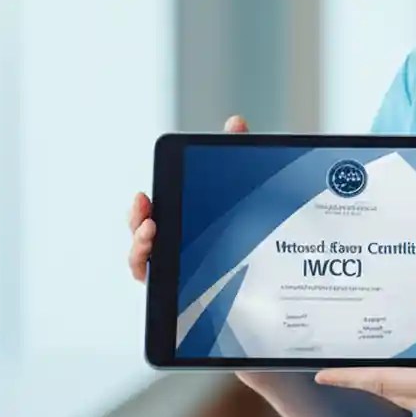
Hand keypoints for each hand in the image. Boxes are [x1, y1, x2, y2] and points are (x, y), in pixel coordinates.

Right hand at [126, 115, 247, 281]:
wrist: (277, 276)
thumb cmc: (255, 229)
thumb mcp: (250, 190)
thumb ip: (239, 155)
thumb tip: (235, 122)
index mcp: (185, 222)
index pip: (156, 213)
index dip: (143, 208)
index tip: (143, 198)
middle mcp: (176, 246)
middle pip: (144, 235)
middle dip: (138, 223)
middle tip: (147, 216)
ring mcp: (178, 270)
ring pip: (144, 261)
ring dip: (139, 249)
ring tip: (149, 236)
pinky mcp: (186, 294)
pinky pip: (158, 288)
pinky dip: (149, 274)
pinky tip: (154, 268)